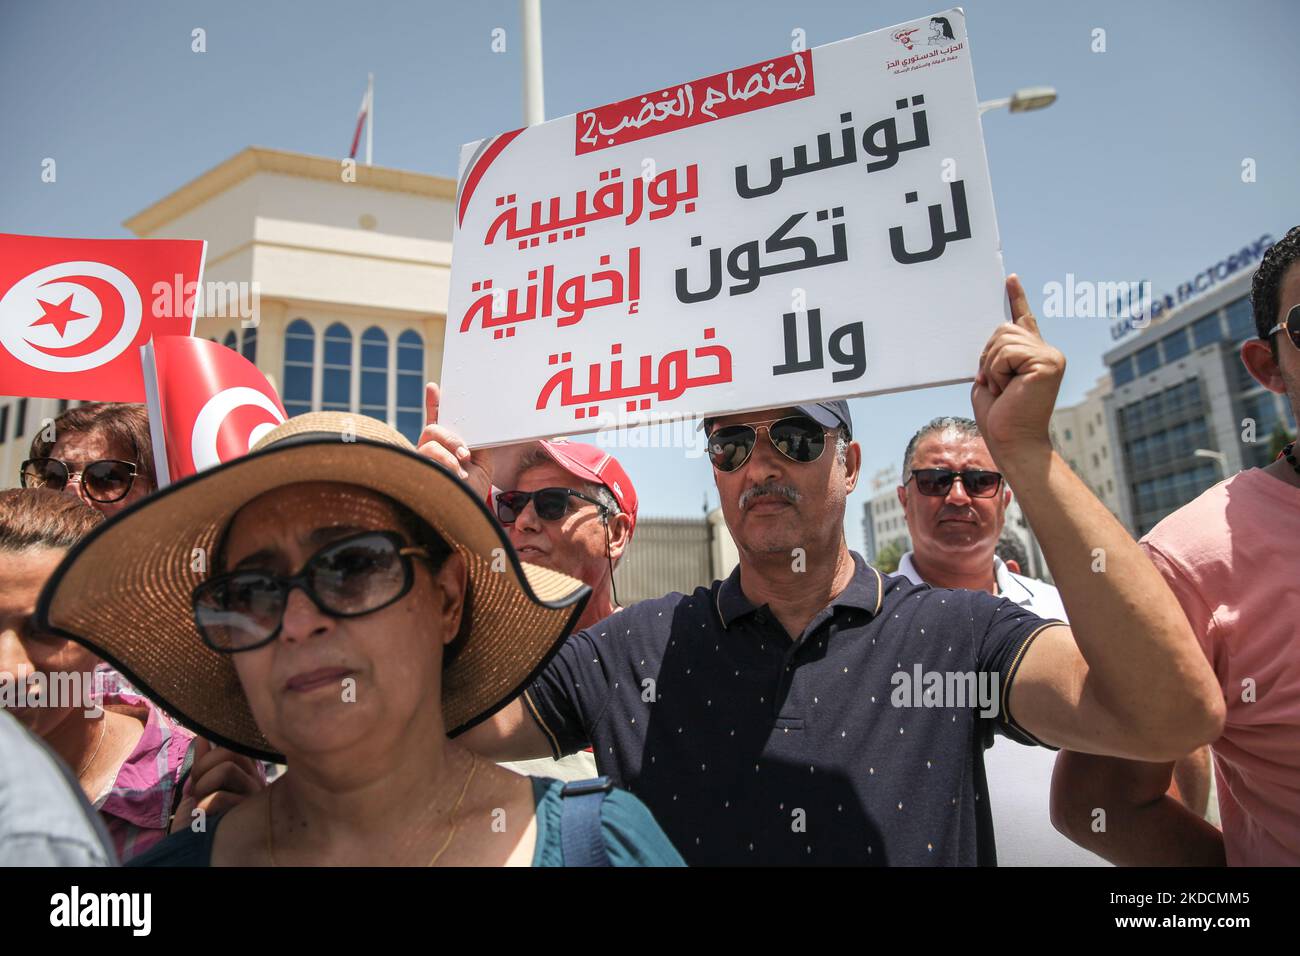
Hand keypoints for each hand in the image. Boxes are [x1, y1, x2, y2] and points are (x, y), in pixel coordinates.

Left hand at [170, 738, 264, 832]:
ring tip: (201, 803)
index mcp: (247, 773)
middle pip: (231, 751)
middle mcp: (256, 782)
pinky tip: (204, 817)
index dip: (209, 755)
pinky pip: (220, 796)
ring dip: (203, 785)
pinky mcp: (247, 815)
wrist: (192, 849)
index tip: (198, 774)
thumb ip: (204, 761)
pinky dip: (203, 805)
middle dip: (202, 767)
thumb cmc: (196, 819)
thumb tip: (203, 735)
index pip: (233, 746)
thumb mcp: (199, 785)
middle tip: (196, 790)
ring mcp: (254, 798)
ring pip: (228, 768)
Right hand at [417, 382, 494, 500]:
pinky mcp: (417, 468)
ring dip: (450, 450)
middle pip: (433, 428)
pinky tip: (456, 473)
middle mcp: (430, 450)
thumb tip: (479, 422)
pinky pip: (428, 452)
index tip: (433, 387)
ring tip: (462, 466)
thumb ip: (478, 440)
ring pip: (430, 439)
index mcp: (446, 445)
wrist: (467, 511)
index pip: (437, 420)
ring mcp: (422, 460)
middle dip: (451, 435)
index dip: (434, 403)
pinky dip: (446, 461)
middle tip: (465, 451)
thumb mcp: (483, 460)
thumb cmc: (474, 488)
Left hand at [971, 274, 1063, 457]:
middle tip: (997, 386)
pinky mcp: (1047, 362)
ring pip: (1002, 340)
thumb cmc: (1000, 418)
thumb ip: (994, 356)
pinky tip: (1008, 389)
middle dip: (988, 357)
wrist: (1012, 442)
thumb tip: (992, 339)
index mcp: (1033, 355)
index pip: (1023, 320)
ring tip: (1004, 390)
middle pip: (1002, 329)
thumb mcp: (990, 379)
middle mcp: (1046, 351)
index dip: (1016, 299)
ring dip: (992, 368)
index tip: (1010, 279)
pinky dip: (997, 372)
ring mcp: (1050, 356)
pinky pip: (1006, 352)